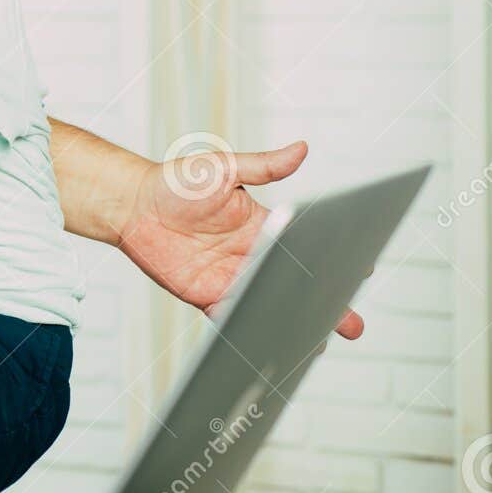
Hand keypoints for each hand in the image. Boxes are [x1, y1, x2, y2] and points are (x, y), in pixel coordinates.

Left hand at [119, 140, 364, 339]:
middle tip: (351, 323)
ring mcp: (228, 276)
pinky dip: (248, 329)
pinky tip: (269, 343)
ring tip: (317, 343)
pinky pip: (230, 316)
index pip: (303, 245)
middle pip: (292, 281)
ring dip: (290, 321)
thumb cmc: (176, 182)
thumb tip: (301, 149)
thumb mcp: (223, 169)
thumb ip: (263, 166)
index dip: (330, 259)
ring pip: (267, 303)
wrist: (132, 204)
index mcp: (261, 225)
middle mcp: (249, 254)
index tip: (359, 272)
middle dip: (322, 303)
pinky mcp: (204, 294)